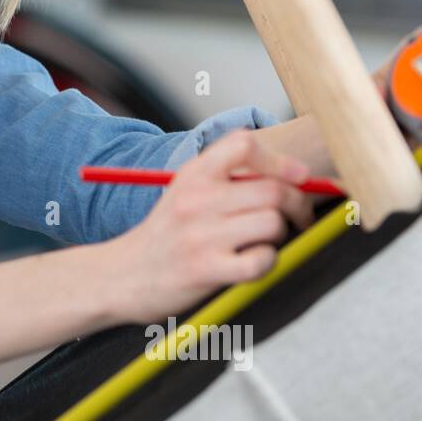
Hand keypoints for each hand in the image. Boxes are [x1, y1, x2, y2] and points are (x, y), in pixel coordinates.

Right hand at [121, 129, 313, 323]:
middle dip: (299, 204)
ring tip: (267, 241)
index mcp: (193, 175)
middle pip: (273, 189)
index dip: (280, 159)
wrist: (122, 276)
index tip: (297, 177)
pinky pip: (263, 260)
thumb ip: (227, 179)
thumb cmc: (164, 236)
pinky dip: (268, 261)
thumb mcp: (184, 191)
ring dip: (281, 235)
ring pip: (272, 223)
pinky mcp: (206, 270)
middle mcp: (196, 200)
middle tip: (299, 217)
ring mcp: (201, 235)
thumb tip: (294, 177)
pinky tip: (254, 262)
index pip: (245, 144)